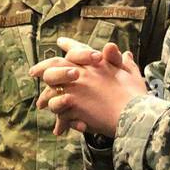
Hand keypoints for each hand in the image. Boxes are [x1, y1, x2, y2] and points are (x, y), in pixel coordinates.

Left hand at [29, 39, 146, 137]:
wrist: (135, 115)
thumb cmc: (136, 96)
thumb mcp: (131, 74)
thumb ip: (123, 62)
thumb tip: (125, 52)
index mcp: (97, 63)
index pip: (79, 49)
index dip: (68, 44)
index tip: (60, 42)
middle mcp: (83, 72)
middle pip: (55, 65)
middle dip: (42, 68)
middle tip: (33, 72)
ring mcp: (75, 88)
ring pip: (52, 90)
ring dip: (46, 98)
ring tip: (42, 105)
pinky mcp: (72, 105)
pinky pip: (57, 111)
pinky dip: (58, 119)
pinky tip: (58, 127)